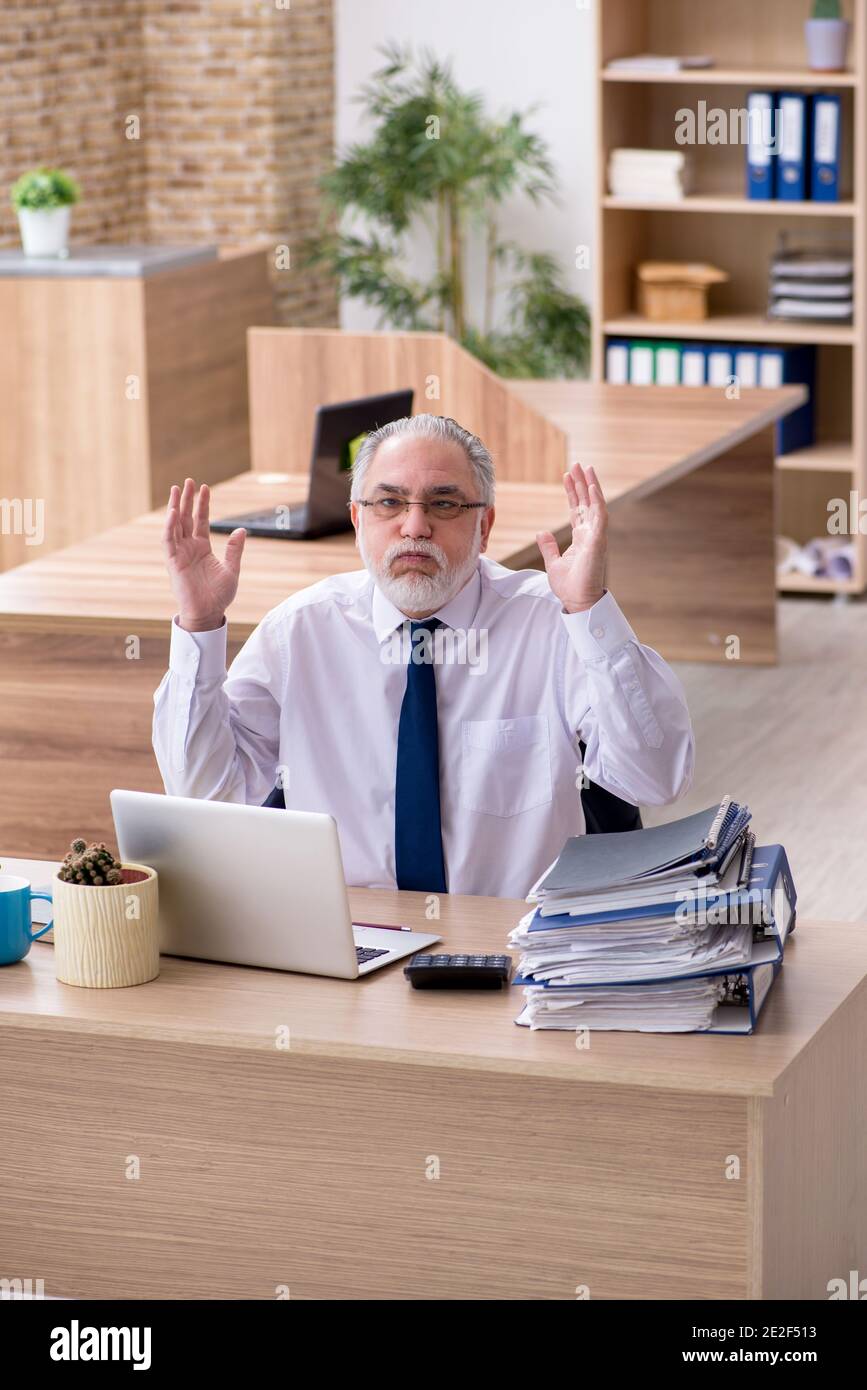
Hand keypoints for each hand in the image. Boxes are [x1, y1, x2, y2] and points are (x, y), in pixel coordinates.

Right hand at [163, 479, 246, 630]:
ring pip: (175, 525)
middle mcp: (189, 548)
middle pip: (186, 518)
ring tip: (177, 489)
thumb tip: (242, 530)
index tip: (205, 488)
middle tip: (188, 481)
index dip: (202, 504)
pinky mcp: (173, 562)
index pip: (201, 521)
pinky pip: (169, 541)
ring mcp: (180, 554)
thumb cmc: (219, 595)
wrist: (208, 612)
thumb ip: (235, 549)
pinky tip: (173, 512)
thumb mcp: (232, 569)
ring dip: (175, 507)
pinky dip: (169, 527)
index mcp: (202, 548)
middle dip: (186, 499)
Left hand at [536, 462, 607, 612]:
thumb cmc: (569, 586)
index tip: (567, 476)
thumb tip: (542, 533)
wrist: (578, 601)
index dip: (572, 492)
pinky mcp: (598, 541)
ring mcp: (596, 536)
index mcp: (581, 538)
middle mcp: (590, 534)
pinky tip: (592, 486)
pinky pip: (599, 517)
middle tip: (577, 464)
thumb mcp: (553, 562)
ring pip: (594, 504)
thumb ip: (549, 546)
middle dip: (581, 483)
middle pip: (586, 502)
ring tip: (585, 467)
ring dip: (590, 485)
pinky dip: (596, 501)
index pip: (576, 509)